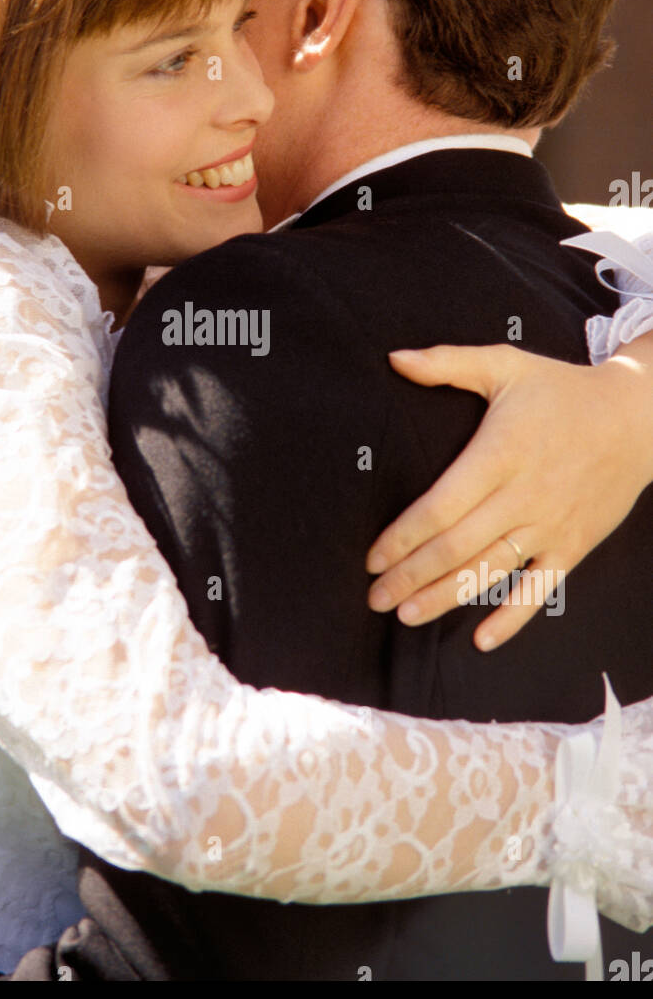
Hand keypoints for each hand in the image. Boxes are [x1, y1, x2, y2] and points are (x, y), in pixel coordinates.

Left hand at [366, 338, 652, 649]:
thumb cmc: (562, 390)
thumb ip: (447, 363)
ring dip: (445, 599)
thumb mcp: (506, 365)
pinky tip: (481, 640)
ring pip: (490, 572)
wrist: (638, 417)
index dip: (402, 538)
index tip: (372, 557)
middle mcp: (523, 495)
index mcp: (500, 453)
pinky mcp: (574, 545)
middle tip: (375, 598)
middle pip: (456, 547)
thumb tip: (394, 357)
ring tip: (407, 615)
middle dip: (410, 577)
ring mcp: (550, 525)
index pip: (440, 507)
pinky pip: (540, 590)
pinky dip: (512, 618)